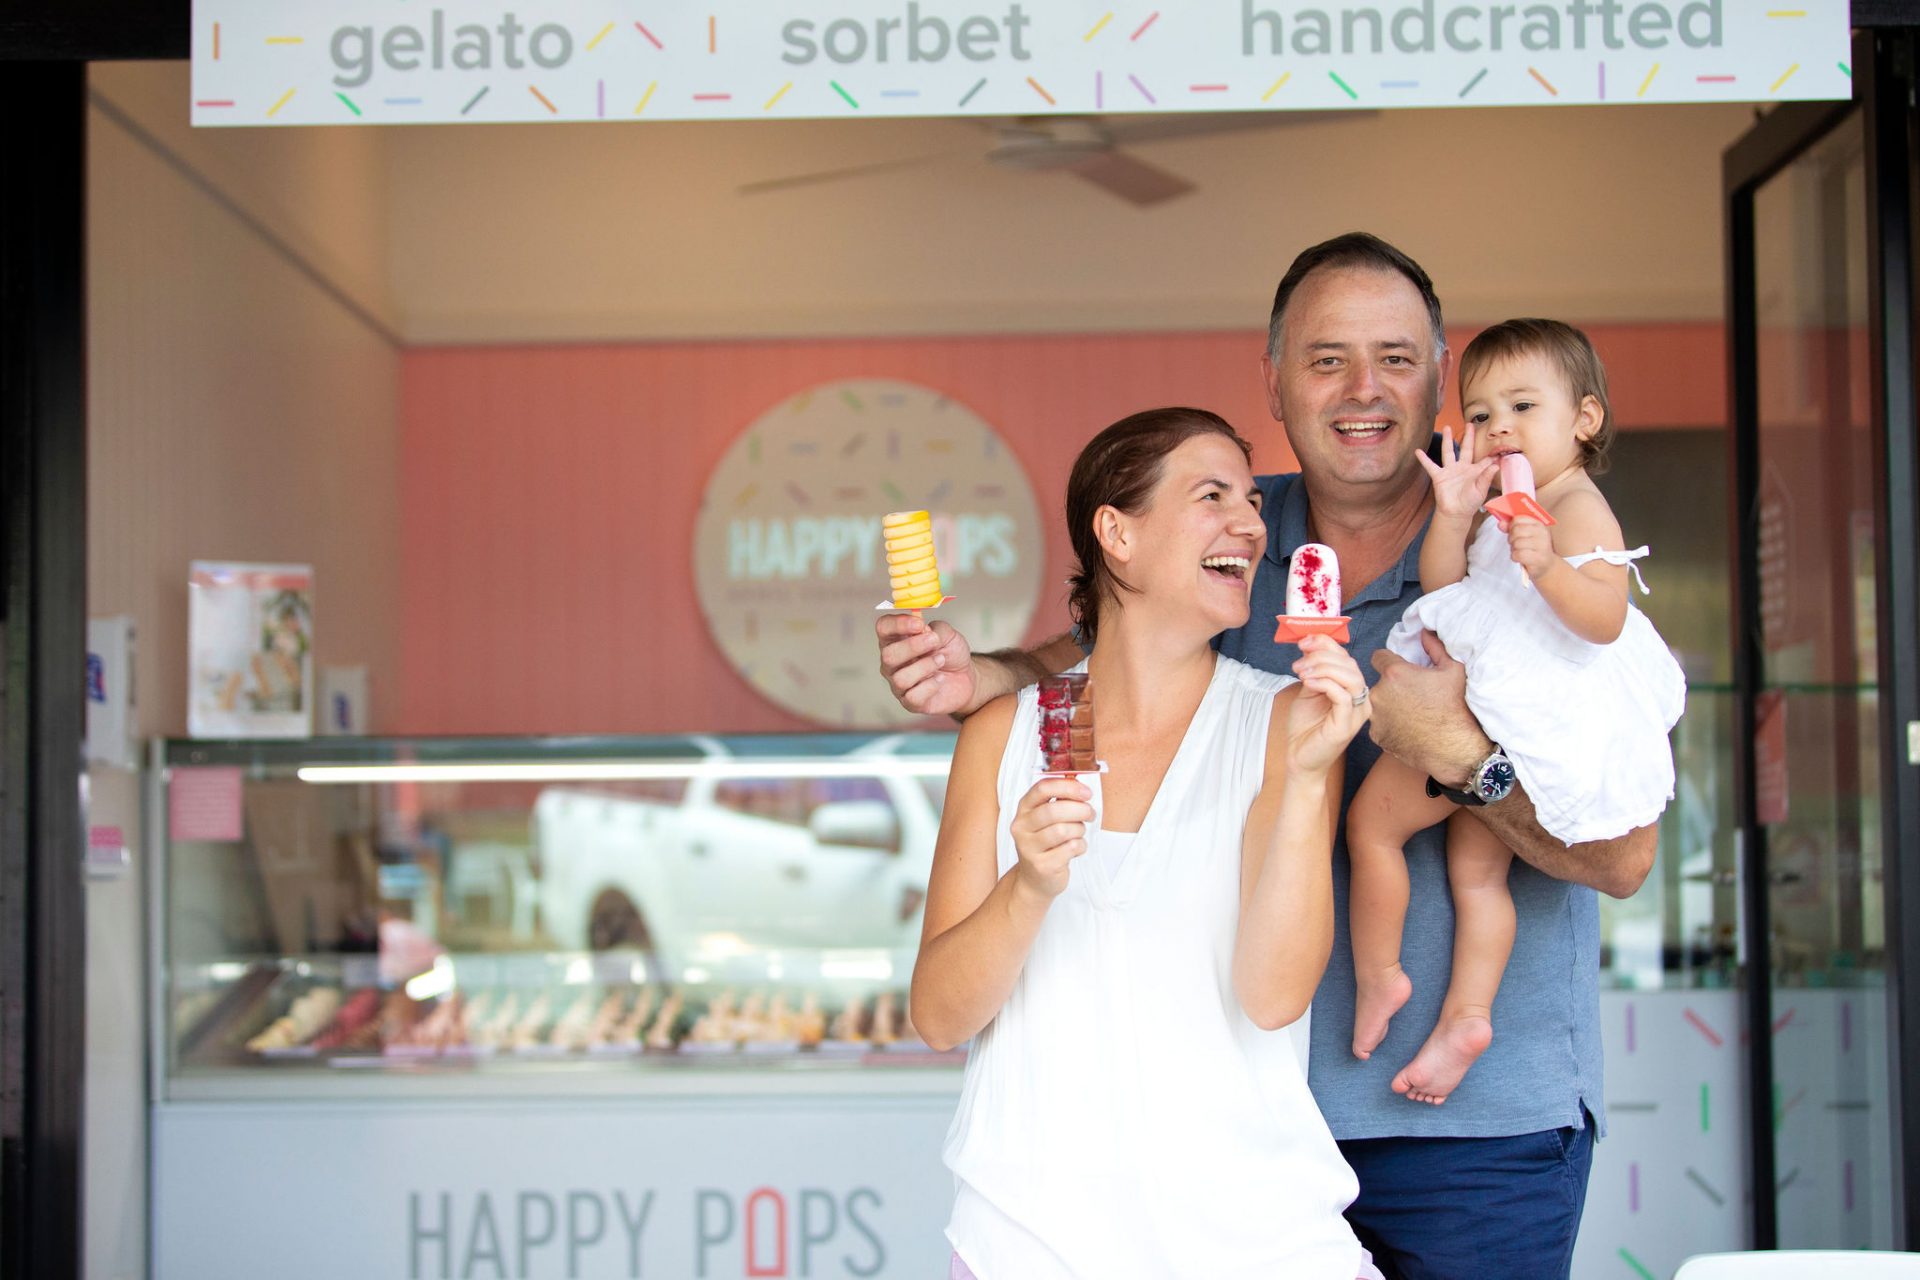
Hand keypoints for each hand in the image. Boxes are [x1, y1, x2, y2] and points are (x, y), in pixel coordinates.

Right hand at [876, 613, 975, 715]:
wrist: (966, 677)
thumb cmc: (951, 654)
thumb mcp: (948, 634)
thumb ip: (935, 629)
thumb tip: (922, 630)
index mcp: (897, 640)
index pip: (883, 628)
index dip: (897, 624)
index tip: (918, 623)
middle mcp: (893, 663)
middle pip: (888, 655)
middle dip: (913, 646)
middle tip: (934, 641)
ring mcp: (899, 684)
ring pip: (901, 678)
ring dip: (925, 666)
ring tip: (940, 660)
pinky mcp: (910, 702)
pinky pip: (913, 696)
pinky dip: (931, 686)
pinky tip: (939, 679)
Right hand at [1009, 777, 1093, 898]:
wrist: (1035, 880)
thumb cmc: (1046, 844)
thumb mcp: (1047, 820)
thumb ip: (1060, 801)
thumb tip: (1081, 787)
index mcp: (1024, 809)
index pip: (1042, 788)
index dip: (1068, 787)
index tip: (1085, 792)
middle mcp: (1021, 827)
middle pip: (1054, 810)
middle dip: (1079, 810)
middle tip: (1089, 813)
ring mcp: (1029, 848)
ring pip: (1063, 830)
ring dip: (1079, 830)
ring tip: (1078, 833)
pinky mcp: (1042, 866)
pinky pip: (1070, 848)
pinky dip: (1080, 846)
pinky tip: (1075, 849)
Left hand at [1286, 634, 1370, 773]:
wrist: (1299, 759)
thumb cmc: (1305, 728)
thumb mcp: (1308, 691)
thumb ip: (1314, 671)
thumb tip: (1310, 645)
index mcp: (1352, 689)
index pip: (1346, 658)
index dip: (1326, 644)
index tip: (1303, 643)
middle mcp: (1360, 699)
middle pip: (1349, 665)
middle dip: (1321, 657)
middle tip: (1298, 664)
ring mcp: (1357, 713)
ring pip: (1350, 678)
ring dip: (1323, 669)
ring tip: (1302, 673)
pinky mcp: (1347, 725)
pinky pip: (1343, 696)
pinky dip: (1324, 683)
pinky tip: (1308, 684)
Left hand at [1368, 631, 1494, 786]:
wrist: (1457, 749)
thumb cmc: (1457, 707)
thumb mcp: (1454, 670)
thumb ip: (1435, 647)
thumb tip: (1425, 633)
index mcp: (1394, 674)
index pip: (1379, 657)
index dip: (1391, 661)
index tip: (1401, 669)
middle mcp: (1379, 694)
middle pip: (1379, 682)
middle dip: (1392, 685)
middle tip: (1412, 694)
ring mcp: (1376, 718)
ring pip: (1378, 705)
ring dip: (1389, 706)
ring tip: (1412, 714)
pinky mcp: (1377, 737)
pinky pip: (1380, 725)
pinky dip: (1390, 725)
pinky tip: (1409, 728)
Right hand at [1414, 425, 1497, 522]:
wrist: (1455, 513)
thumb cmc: (1470, 503)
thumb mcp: (1481, 491)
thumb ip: (1486, 477)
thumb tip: (1496, 464)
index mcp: (1475, 471)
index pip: (1484, 460)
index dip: (1491, 455)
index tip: (1497, 447)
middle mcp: (1462, 468)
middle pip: (1465, 449)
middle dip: (1468, 437)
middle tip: (1470, 424)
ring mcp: (1450, 471)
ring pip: (1448, 451)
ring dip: (1447, 439)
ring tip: (1446, 427)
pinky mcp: (1439, 476)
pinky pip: (1430, 466)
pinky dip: (1424, 459)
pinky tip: (1418, 451)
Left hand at [1505, 516, 1558, 581]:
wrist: (1547, 565)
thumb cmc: (1533, 549)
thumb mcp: (1524, 536)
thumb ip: (1512, 528)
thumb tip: (1500, 523)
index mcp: (1538, 524)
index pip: (1518, 519)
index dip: (1511, 526)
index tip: (1513, 533)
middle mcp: (1542, 533)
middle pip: (1516, 530)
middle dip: (1511, 539)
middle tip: (1516, 544)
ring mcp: (1542, 546)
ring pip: (1517, 543)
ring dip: (1514, 549)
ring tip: (1520, 552)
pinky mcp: (1539, 558)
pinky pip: (1518, 554)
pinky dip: (1515, 557)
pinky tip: (1520, 558)